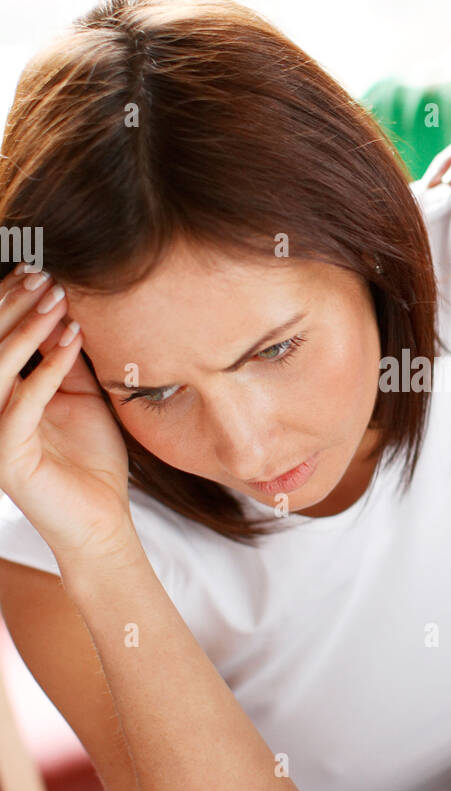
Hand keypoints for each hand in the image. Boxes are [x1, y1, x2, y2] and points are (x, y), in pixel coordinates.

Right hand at [0, 268, 132, 559]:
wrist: (102, 521)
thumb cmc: (91, 460)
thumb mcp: (81, 395)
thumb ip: (66, 357)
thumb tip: (65, 307)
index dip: (9, 303)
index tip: (38, 269)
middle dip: (13, 306)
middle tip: (44, 274)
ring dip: (26, 329)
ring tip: (56, 299)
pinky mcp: (9, 456)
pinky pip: (24, 403)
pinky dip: (47, 368)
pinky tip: (70, 341)